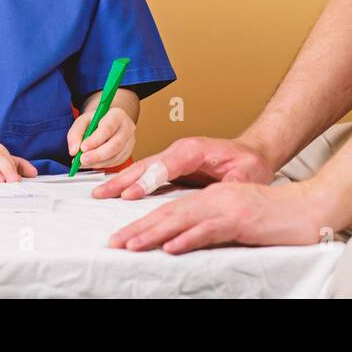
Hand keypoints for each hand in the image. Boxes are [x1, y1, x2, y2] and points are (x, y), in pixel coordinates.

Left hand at [67, 108, 135, 169]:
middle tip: (82, 160)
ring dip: (97, 162)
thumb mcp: (83, 120)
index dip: (95, 140)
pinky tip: (92, 162)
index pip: (108, 128)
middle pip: (115, 145)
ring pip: (115, 156)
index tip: (83, 148)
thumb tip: (74, 150)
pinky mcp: (127, 153)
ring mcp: (129, 142)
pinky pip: (114, 162)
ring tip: (83, 162)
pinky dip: (101, 164)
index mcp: (117, 115)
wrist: (108, 122)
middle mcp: (126, 128)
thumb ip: (75, 133)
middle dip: (96, 155)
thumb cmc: (96, 120)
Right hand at [91, 136, 274, 199]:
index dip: (147, 181)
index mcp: (195, 150)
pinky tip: (114, 191)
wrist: (252, 152)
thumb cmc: (249, 164)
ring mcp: (173, 156)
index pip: (166, 165)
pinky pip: (146, 172)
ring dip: (120, 180)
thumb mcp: (246, 176)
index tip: (129, 195)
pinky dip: (128, 181)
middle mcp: (180, 150)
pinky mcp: (171, 165)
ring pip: (142, 167)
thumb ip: (229, 187)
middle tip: (101, 194)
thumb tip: (215, 201)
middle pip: (147, 164)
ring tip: (99, 193)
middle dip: (123, 179)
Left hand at [106, 180, 327, 253]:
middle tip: (114, 243)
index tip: (124, 236)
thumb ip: (212, 227)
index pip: (172, 209)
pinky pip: (210, 229)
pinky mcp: (242, 219)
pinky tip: (172, 246)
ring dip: (154, 233)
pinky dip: (189, 238)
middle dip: (139, 228)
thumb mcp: (238, 219)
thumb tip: (182, 242)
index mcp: (213, 197)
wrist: (309, 208)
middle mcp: (216, 198)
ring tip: (132, 244)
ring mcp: (228, 207)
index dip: (145, 223)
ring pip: (183, 219)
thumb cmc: (276, 217)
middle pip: (170, 212)